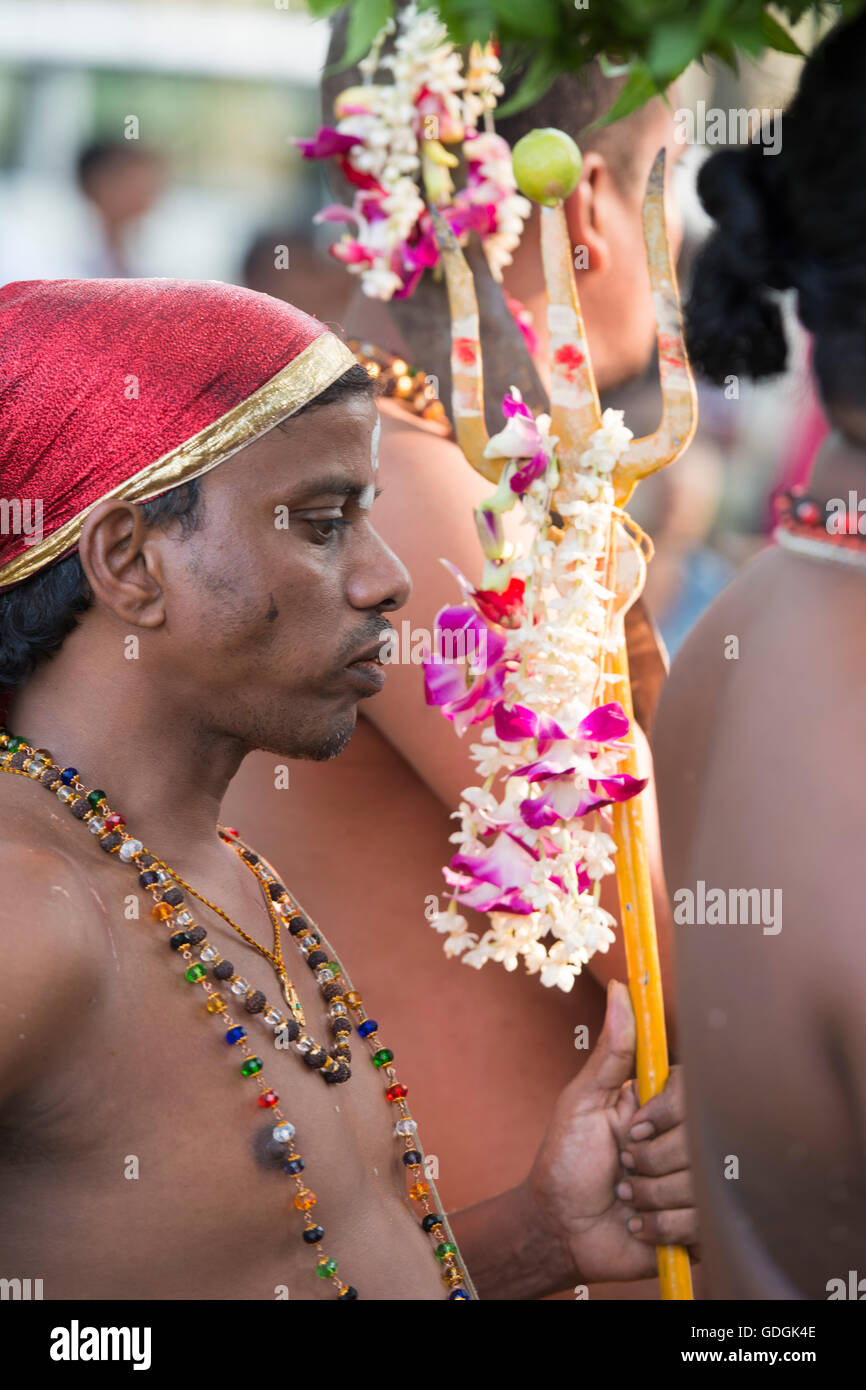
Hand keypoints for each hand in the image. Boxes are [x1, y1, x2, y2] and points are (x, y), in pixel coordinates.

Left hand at [524, 979, 697, 1286]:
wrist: (560, 1231)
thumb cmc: (566, 1161)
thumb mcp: (582, 1102)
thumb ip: (610, 1050)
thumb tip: (621, 989)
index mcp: (661, 1106)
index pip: (695, 1092)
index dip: (667, 1113)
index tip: (634, 1128)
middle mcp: (684, 1140)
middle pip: (699, 1142)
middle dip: (648, 1162)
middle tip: (620, 1166)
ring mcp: (695, 1184)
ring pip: (698, 1185)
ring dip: (649, 1196)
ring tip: (625, 1198)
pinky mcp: (698, 1227)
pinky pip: (698, 1224)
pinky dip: (659, 1227)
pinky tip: (638, 1224)